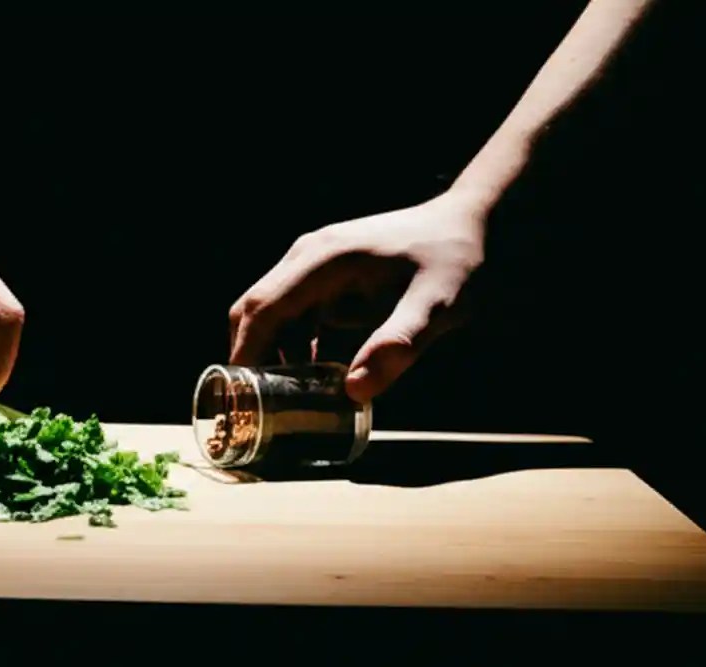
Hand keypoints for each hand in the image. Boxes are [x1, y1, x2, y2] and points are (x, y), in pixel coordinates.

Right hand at [228, 191, 485, 403]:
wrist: (469, 222)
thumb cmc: (454, 260)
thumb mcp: (436, 306)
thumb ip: (397, 345)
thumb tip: (354, 390)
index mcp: (323, 260)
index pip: (262, 308)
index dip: (244, 352)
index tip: (236, 395)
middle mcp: (308, 256)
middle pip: (254, 309)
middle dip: (248, 356)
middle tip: (254, 405)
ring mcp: (314, 263)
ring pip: (271, 312)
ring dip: (271, 353)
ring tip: (283, 398)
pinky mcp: (325, 274)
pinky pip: (294, 311)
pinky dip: (293, 344)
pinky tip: (314, 373)